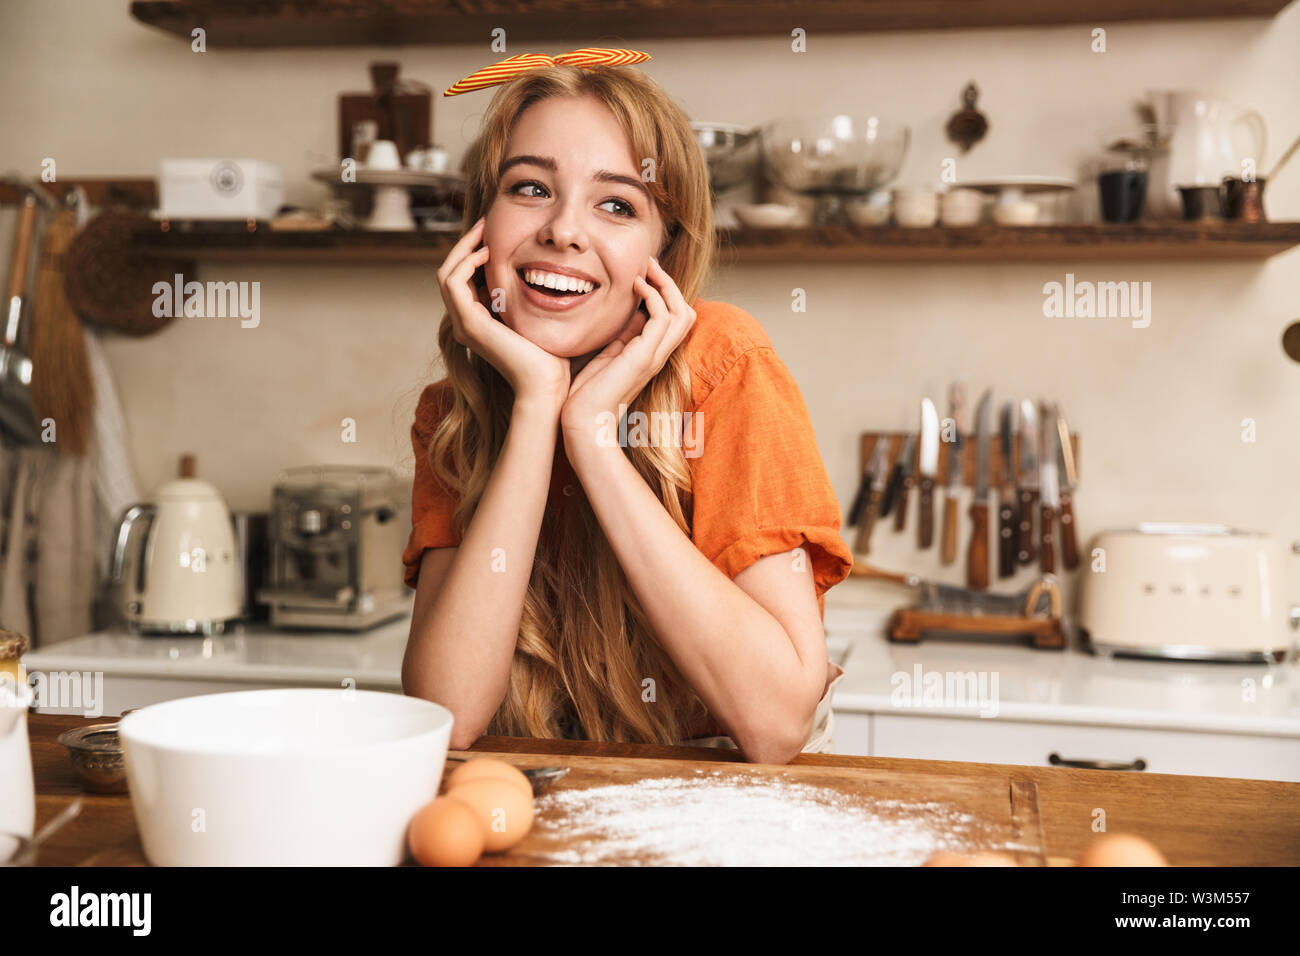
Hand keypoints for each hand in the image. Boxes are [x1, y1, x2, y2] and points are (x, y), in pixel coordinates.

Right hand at [436, 217, 569, 411]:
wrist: (548, 386)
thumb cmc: (552, 358)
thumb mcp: (539, 319)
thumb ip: (530, 299)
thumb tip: (547, 272)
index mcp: (480, 321)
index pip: (465, 278)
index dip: (475, 252)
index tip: (495, 232)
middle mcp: (467, 323)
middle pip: (451, 272)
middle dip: (467, 244)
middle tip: (486, 223)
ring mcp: (464, 325)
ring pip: (447, 274)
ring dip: (464, 248)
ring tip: (485, 232)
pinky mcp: (469, 324)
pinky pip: (453, 282)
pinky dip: (466, 262)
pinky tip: (488, 253)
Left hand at [560, 256, 696, 445]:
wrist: (582, 424)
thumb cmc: (587, 395)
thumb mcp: (607, 355)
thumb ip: (621, 335)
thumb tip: (628, 311)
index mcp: (650, 356)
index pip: (673, 320)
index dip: (664, 293)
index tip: (642, 273)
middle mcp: (658, 356)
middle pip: (685, 313)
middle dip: (670, 284)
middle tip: (648, 263)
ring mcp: (654, 357)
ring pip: (681, 312)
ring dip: (665, 284)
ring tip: (645, 268)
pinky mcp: (644, 357)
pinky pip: (663, 318)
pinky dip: (653, 296)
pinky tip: (635, 285)